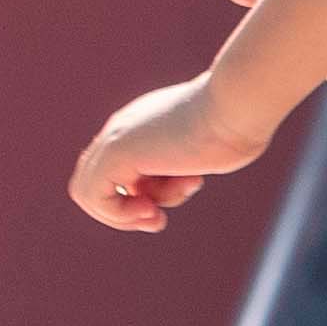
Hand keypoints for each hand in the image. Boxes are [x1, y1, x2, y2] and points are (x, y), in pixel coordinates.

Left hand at [71, 69, 276, 233]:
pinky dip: (118, 214)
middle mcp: (124, 129)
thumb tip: (190, 176)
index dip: (134, 198)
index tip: (164, 207)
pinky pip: (93, 195)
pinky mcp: (117, 151)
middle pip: (97, 181)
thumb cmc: (237, 125)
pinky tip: (152, 210)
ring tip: (158, 215)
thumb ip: (192, 160)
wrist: (237, 106)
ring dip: (122, 217)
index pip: (117, 169)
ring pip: (89, 191)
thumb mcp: (212, 148)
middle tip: (157, 218)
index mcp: (143, 126)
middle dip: (124, 211)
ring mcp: (117, 138)